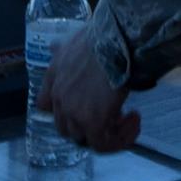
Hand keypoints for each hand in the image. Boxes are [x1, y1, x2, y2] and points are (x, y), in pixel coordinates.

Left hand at [43, 30, 140, 153]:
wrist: (115, 41)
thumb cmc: (99, 36)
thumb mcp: (71, 40)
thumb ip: (62, 48)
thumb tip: (52, 45)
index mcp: (53, 78)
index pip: (45, 105)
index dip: (64, 110)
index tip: (84, 106)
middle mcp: (59, 98)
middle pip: (66, 126)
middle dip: (88, 124)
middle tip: (112, 114)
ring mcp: (74, 112)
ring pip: (84, 138)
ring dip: (107, 132)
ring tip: (128, 119)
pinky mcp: (93, 122)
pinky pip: (103, 143)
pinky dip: (120, 139)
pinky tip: (135, 123)